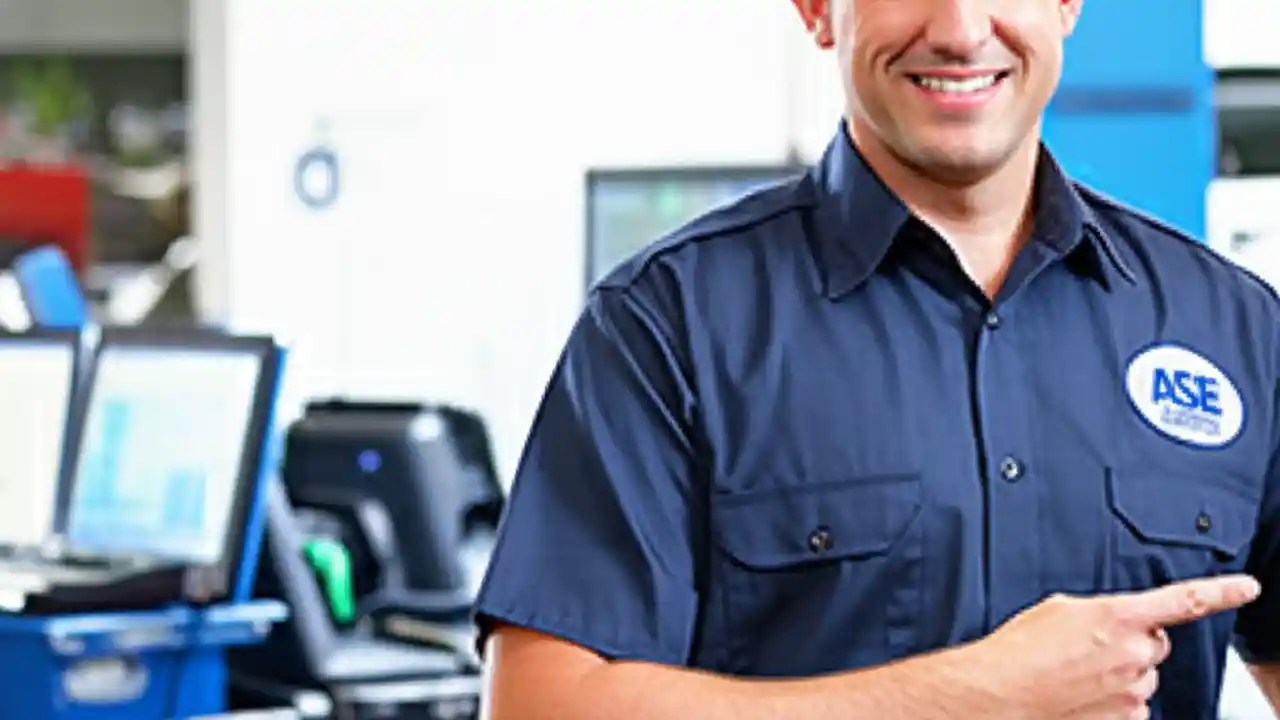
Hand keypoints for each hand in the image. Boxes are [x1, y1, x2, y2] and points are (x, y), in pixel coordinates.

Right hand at [975, 575, 1260, 718]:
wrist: (1000, 691)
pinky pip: (1134, 705)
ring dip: (1122, 674)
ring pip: (1144, 677)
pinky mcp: (1128, 718)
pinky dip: (1114, 701)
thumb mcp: (1059, 611)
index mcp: (1119, 616)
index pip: (1184, 600)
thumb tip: (1115, 625)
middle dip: (1133, 644)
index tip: (1247, 588)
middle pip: (1155, 644)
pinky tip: (1083, 696)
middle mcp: (1134, 653)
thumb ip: (1102, 613)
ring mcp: (1133, 690)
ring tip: (1079, 674)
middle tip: (1092, 649)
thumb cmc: (1020, 650)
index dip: (1222, 592)